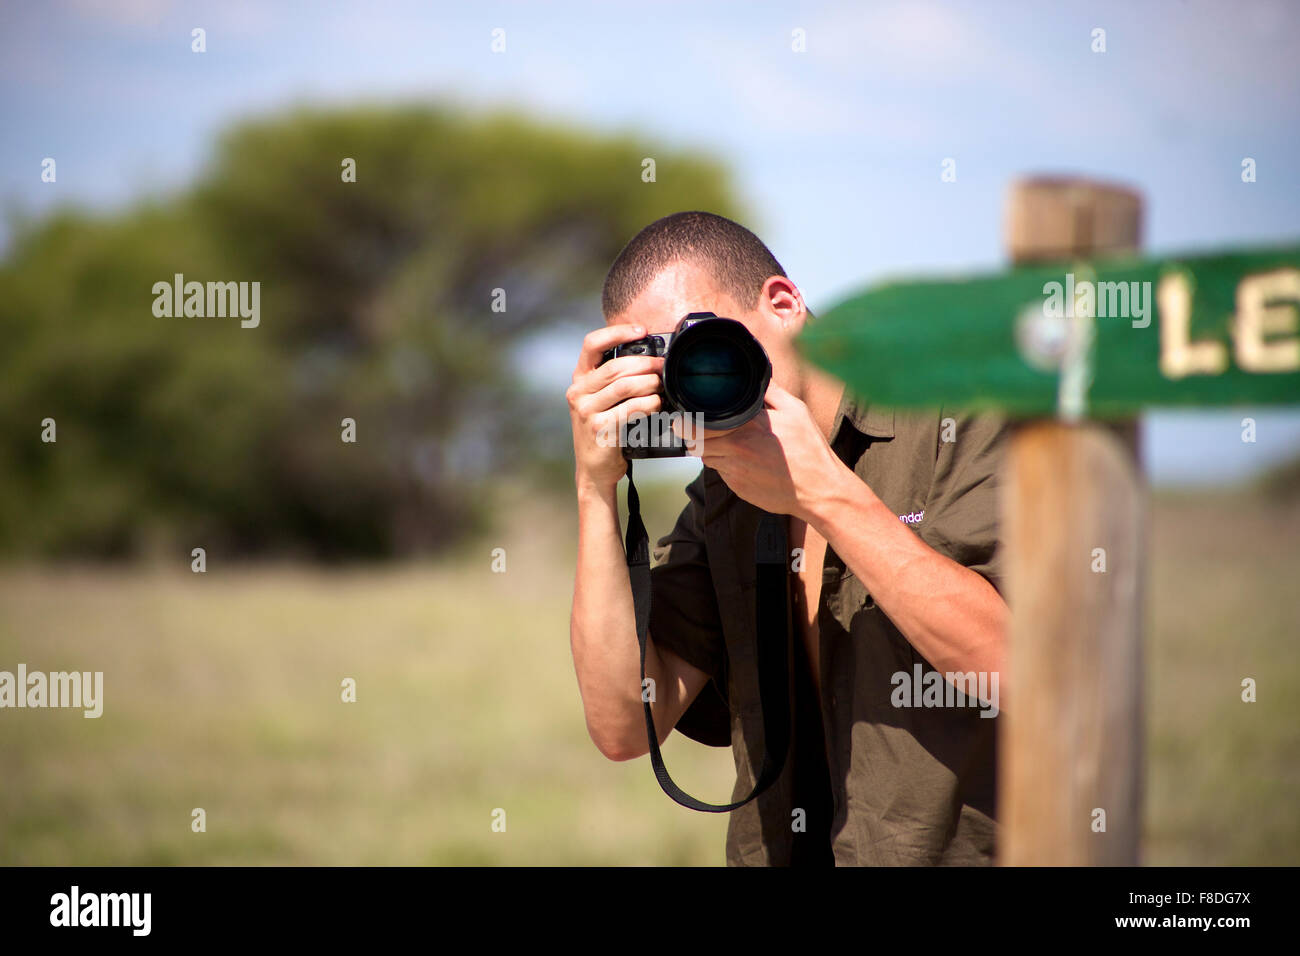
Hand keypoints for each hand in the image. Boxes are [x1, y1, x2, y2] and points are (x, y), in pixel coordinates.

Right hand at [566, 324, 664, 493]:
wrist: (594, 469)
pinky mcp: (599, 428)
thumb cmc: (604, 430)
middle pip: (616, 366)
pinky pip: (631, 408)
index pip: (592, 344)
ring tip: (661, 386)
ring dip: (650, 384)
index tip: (641, 330)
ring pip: (625, 386)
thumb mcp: (601, 400)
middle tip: (663, 367)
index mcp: (579, 379)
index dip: (617, 332)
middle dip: (646, 363)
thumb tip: (650, 359)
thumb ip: (615, 380)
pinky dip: (649, 404)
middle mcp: (578, 392)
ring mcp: (586, 411)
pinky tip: (657, 404)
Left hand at [690, 382, 847, 518]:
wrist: (819, 490)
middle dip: (695, 436)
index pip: (699, 425)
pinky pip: (722, 473)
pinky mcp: (738, 488)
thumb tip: (758, 375)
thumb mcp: (795, 410)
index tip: (685, 419)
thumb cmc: (810, 450)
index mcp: (746, 426)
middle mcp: (735, 450)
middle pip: (696, 443)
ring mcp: (735, 472)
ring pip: (707, 458)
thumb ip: (771, 391)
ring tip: (731, 444)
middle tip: (703, 430)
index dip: (688, 422)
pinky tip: (746, 461)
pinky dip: (727, 465)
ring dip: (711, 450)